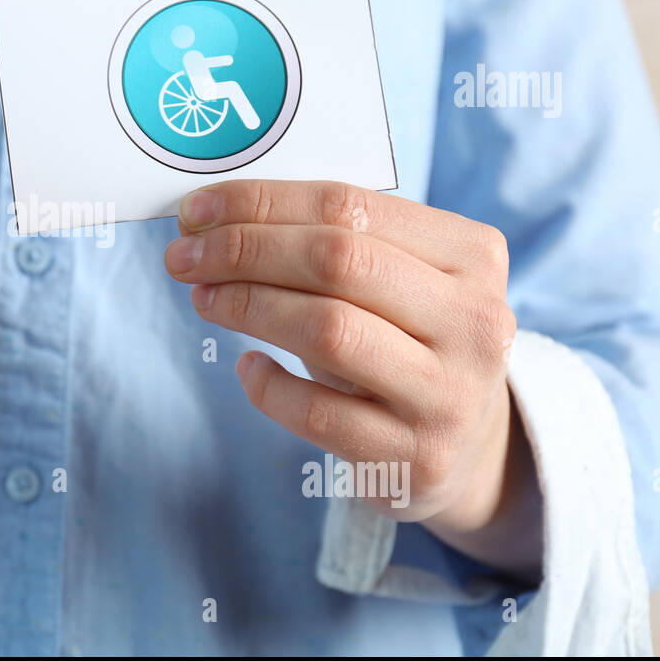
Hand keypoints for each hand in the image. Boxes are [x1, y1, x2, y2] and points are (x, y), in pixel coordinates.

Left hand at [164, 180, 541, 580]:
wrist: (466, 449)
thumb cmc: (403, 342)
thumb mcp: (390, 283)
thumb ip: (325, 241)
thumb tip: (211, 218)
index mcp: (472, 254)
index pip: (348, 206)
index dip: (259, 203)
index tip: (194, 211)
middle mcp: (475, 321)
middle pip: (337, 261)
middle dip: (244, 251)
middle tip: (183, 257)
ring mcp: (450, 394)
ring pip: (329, 329)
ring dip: (248, 307)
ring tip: (205, 300)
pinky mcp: (416, 457)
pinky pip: (317, 413)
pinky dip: (267, 386)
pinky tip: (247, 367)